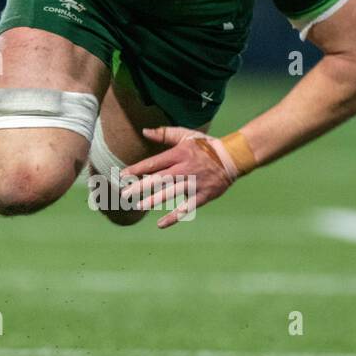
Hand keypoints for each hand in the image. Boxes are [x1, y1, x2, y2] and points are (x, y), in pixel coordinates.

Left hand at [119, 126, 240, 227]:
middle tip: (125, 193)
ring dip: (154, 200)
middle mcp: (185, 169)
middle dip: (141, 186)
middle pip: (159, 179)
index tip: (122, 175)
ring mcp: (194, 183)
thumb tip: (144, 131)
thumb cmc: (204, 145)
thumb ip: (164, 134)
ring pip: (171, 193)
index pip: (154, 162)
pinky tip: (161, 224)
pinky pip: (187, 208)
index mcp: (179, 154)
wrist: (232, 157)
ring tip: (139, 205)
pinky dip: (174, 217)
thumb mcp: (185, 135)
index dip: (137, 169)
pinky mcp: (203, 195)